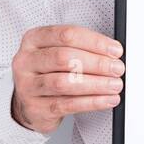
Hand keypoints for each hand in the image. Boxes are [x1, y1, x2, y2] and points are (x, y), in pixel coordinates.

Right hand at [10, 25, 124, 134]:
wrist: (29, 103)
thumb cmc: (49, 73)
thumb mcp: (58, 53)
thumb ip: (81, 49)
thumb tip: (112, 54)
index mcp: (33, 40)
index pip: (66, 35)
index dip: (94, 42)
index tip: (115, 50)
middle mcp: (26, 61)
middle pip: (64, 58)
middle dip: (96, 63)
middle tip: (117, 68)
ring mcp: (28, 86)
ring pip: (64, 83)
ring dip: (95, 84)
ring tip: (114, 85)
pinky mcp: (35, 108)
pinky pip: (67, 105)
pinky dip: (91, 102)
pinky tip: (107, 100)